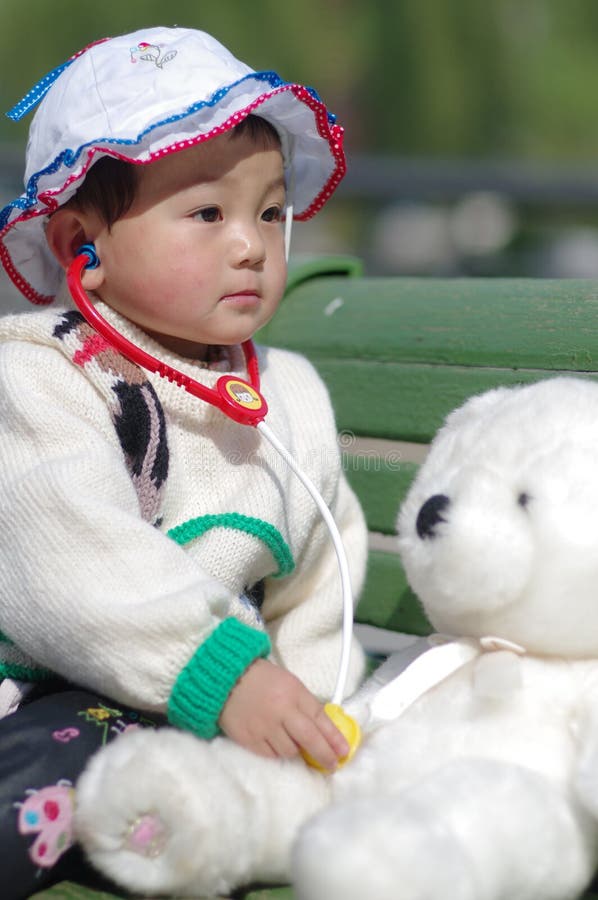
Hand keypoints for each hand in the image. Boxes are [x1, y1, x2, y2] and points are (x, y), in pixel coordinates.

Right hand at [219, 658, 348, 771]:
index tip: (344, 751)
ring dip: (296, 751)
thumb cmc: (265, 681)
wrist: (229, 680)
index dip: (334, 737)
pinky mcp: (249, 739)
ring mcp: (264, 726)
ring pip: (290, 751)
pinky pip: (271, 755)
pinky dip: (277, 753)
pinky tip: (277, 744)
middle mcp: (280, 710)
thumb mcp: (291, 685)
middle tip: (332, 764)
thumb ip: (308, 706)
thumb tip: (327, 732)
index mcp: (294, 693)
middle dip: (324, 754)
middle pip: (309, 739)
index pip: (320, 718)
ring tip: (295, 744)